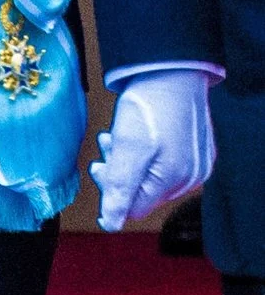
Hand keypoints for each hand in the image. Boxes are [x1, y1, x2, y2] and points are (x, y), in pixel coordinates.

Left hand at [94, 69, 216, 231]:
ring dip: (127, 161)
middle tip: (106, 146)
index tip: (98, 167)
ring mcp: (196, 164)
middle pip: (143, 193)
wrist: (172, 70)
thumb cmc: (150, 106)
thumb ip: (119, 188)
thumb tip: (110, 224)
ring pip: (152, 177)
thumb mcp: (128, 148)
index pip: (133, 208)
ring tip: (114, 137)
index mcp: (174, 181)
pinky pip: (165, 163)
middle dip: (118, 173)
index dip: (111, 193)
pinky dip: (145, 153)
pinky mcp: (196, 150)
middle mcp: (191, 178)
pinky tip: (134, 134)